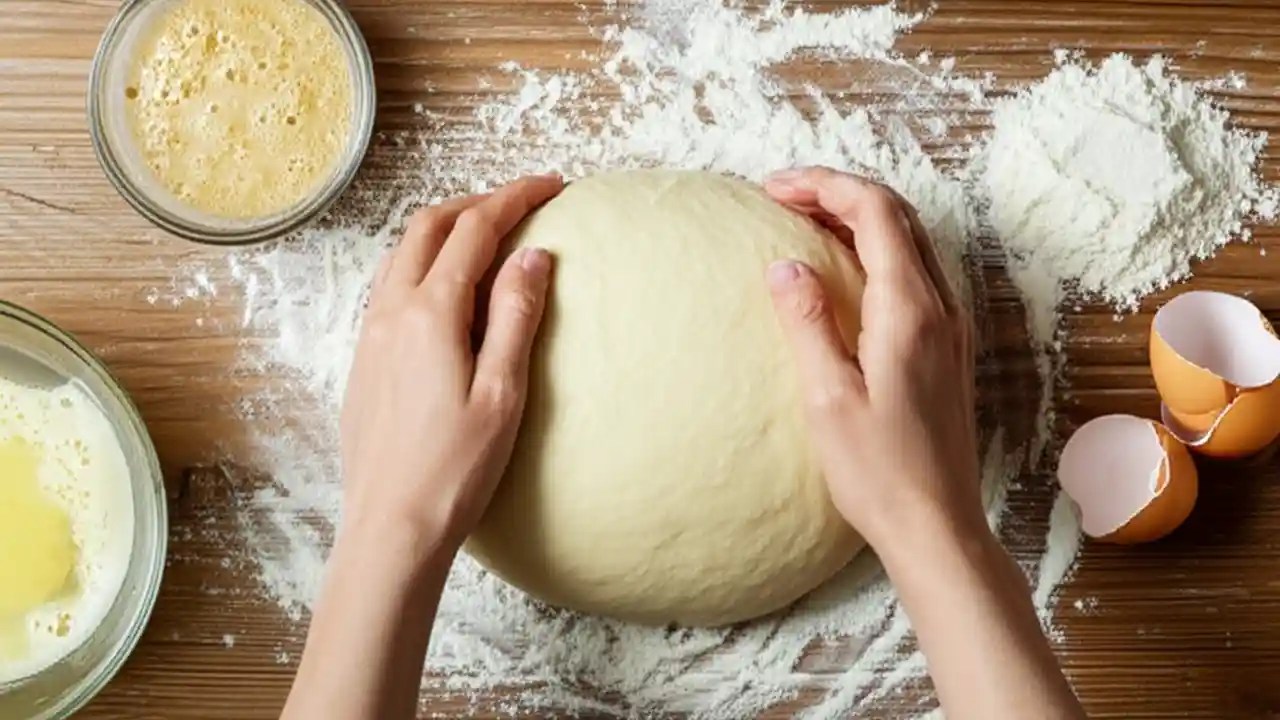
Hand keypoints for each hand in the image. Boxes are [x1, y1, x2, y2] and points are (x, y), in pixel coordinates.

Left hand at [339, 174, 563, 550]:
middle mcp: (391, 312)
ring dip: (445, 230)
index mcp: (430, 313)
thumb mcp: (503, 393)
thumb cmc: (455, 470)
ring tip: (487, 239)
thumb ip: (516, 316)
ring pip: (402, 252)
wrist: (392, 526)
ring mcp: (371, 335)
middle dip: (477, 204)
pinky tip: (448, 291)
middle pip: (429, 226)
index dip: (515, 198)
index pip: (475, 231)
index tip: (552, 186)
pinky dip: (423, 262)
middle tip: (522, 205)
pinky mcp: (364, 360)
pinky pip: (390, 285)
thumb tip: (533, 256)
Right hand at [763, 166, 981, 549]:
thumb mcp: (827, 397)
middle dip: (838, 192)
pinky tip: (840, 273)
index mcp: (910, 310)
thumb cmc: (878, 471)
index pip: (874, 212)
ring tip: (803, 223)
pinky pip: (914, 275)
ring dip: (857, 219)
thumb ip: (807, 322)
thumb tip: (785, 264)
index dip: (824, 185)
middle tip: (782, 197)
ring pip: (908, 243)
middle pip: (896, 217)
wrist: (935, 525)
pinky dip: (874, 252)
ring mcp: (949, 329)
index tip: (773, 188)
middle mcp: (940, 308)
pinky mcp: (946, 350)